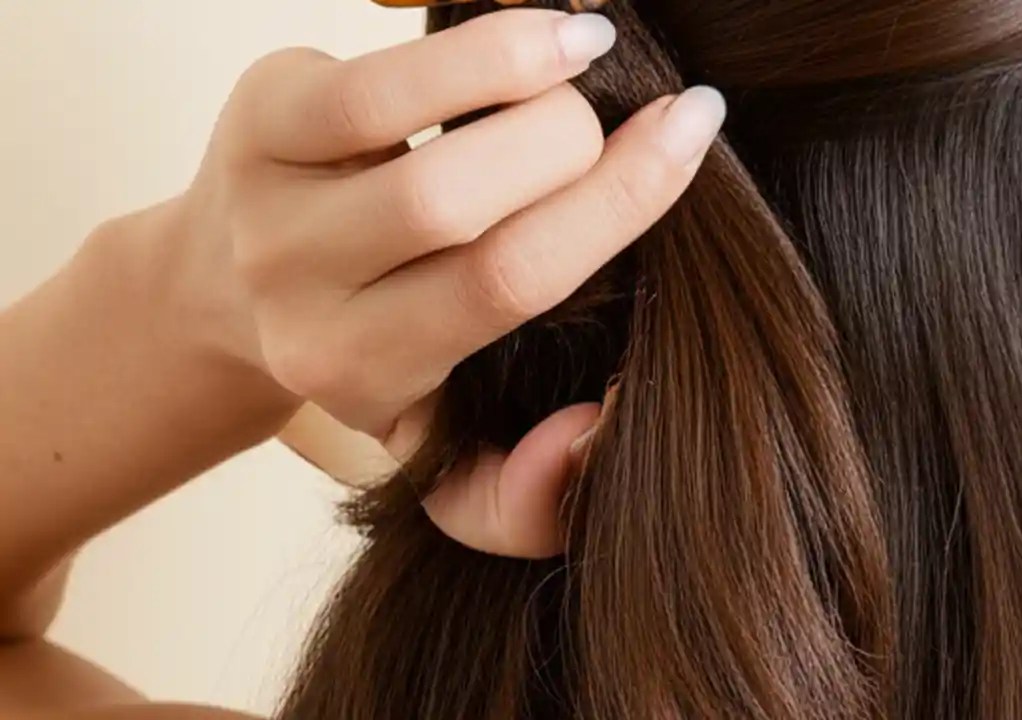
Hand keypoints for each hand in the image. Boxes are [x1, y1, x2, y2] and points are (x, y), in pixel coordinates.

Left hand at [173, 9, 725, 556]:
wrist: (228, 285)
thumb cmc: (371, 339)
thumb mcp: (439, 445)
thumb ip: (524, 502)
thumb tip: (592, 427)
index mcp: (370, 378)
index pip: (512, 285)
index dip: (622, 202)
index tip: (696, 133)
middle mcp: (306, 309)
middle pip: (469, 218)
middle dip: (581, 150)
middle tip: (624, 117)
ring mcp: (275, 213)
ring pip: (428, 153)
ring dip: (538, 89)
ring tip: (589, 55)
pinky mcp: (261, 120)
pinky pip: (383, 82)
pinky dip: (485, 50)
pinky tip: (544, 38)